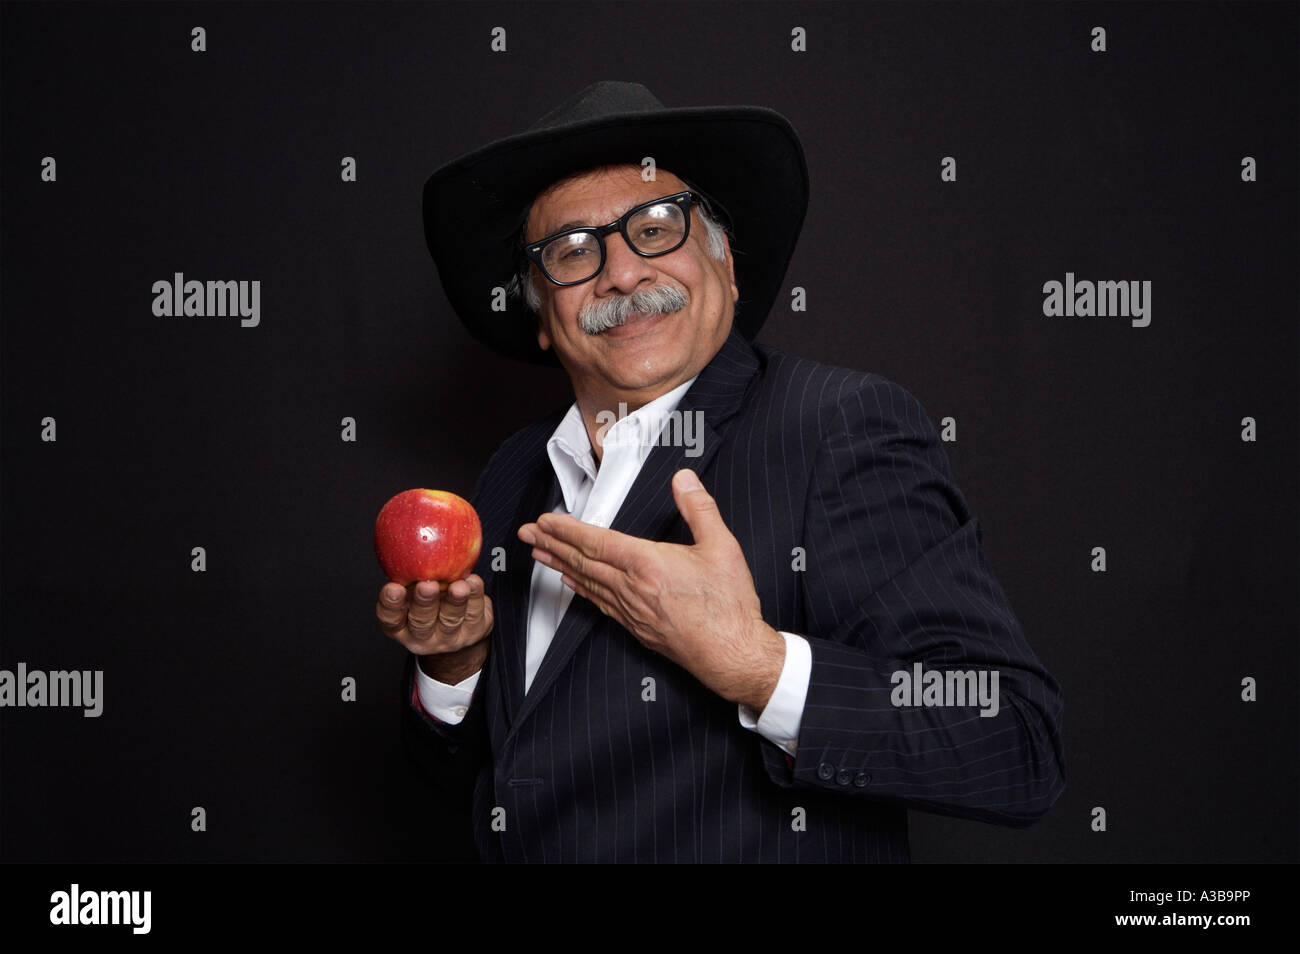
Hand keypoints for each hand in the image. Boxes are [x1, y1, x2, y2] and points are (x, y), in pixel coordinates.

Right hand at [375, 575, 492, 683]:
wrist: (461, 627)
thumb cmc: (430, 600)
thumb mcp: (414, 591)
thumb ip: (409, 573)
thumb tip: (406, 536)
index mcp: (400, 626)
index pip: (390, 618)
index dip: (390, 604)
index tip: (393, 587)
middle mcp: (422, 636)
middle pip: (421, 621)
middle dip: (425, 602)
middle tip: (427, 585)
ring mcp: (449, 638)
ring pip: (451, 619)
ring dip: (455, 601)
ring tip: (459, 586)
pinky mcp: (474, 633)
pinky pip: (475, 614)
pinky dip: (475, 596)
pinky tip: (474, 582)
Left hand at [518, 469, 784, 708]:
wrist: (731, 654)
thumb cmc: (728, 604)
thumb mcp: (722, 546)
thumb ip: (699, 508)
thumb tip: (683, 478)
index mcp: (648, 564)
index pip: (597, 541)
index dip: (567, 529)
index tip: (545, 520)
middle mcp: (632, 588)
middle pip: (583, 562)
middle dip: (551, 544)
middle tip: (526, 533)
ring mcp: (631, 610)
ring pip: (587, 583)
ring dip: (559, 565)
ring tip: (539, 554)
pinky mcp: (636, 627)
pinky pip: (600, 603)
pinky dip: (581, 590)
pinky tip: (571, 584)